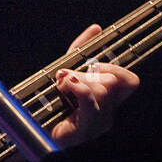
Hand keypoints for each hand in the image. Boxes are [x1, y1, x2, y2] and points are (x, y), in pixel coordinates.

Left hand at [50, 23, 139, 147]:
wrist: (31, 134)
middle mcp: (107, 115)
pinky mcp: (84, 133)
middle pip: (114, 81)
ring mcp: (97, 126)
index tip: (91, 65)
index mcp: (107, 102)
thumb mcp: (65, 74)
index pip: (130, 81)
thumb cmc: (49, 107)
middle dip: (88, 72)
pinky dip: (79, 88)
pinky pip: (91, 103)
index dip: (114, 67)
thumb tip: (96, 28)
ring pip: (102, 89)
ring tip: (59, 85)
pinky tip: (66, 85)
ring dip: (77, 79)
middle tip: (65, 77)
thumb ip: (79, 52)